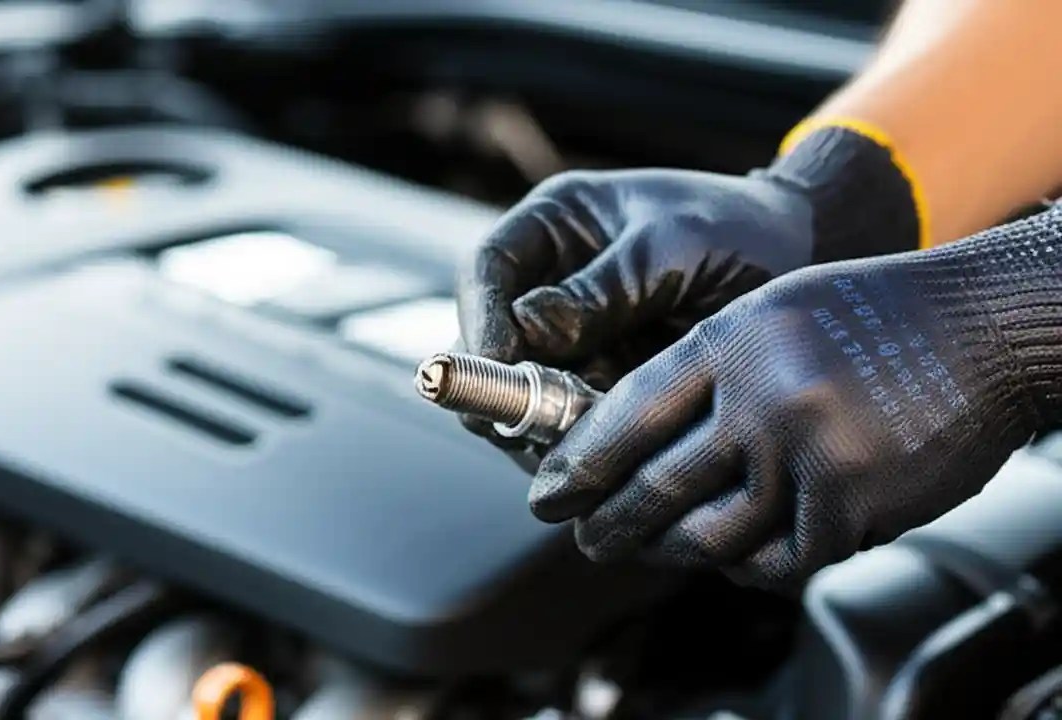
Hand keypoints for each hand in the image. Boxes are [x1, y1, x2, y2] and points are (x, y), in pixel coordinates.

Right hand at [456, 127, 920, 448]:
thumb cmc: (741, 230)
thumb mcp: (674, 246)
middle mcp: (550, 283)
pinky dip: (579, 443)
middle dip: (506, 389)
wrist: (806, 261)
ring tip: (585, 445)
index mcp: (556, 226)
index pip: (486, 271)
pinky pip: (566, 421)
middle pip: (491, 342)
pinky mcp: (598, 383)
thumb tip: (529, 328)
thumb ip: (603, 288)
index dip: (480, 320)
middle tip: (534, 428)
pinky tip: (611, 453)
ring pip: (521, 393)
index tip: (500, 367)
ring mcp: (572, 338)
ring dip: (542, 426)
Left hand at [530, 210, 1061, 589]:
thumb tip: (634, 441)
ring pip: (712, 536)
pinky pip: (781, 560)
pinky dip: (750, 567)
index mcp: (732, 341)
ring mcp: (811, 454)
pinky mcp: (856, 504)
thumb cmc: (875, 313)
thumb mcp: (771, 310)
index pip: (627, 413)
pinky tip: (734, 560)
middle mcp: (764, 398)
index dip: (578, 462)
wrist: (986, 325)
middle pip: (656, 485)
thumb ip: (705, 371)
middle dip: (608, 523)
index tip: (549, 492)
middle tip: (584, 537)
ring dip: (671, 552)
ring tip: (649, 551)